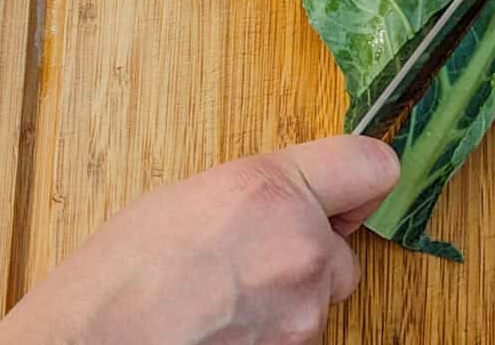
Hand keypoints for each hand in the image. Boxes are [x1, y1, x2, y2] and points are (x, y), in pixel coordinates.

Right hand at [0, 136, 399, 344]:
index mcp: (275, 190)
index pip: (375, 166)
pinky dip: (271, 336)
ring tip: (223, 304)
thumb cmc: (119, 273)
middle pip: (343, 252)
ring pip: (319, 302)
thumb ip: (267, 193)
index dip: (360, 181)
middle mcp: (300, 248)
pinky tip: (223, 331)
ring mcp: (301, 315)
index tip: (346, 193)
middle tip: (252, 262)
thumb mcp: (197, 196)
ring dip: (288, 303)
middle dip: (311, 256)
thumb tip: (300, 201)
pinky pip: (298, 339)